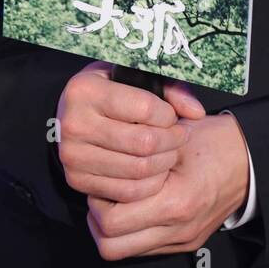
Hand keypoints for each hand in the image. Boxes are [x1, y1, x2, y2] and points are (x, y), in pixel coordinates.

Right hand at [56, 60, 205, 202]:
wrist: (72, 114)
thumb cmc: (109, 91)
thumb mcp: (133, 76)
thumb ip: (169, 88)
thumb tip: (197, 113)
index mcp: (85, 90)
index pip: (145, 108)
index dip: (168, 115)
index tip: (172, 116)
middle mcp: (74, 123)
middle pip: (143, 143)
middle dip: (172, 141)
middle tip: (180, 136)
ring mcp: (72, 154)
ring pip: (138, 170)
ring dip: (164, 163)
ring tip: (170, 152)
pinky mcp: (76, 179)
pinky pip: (126, 191)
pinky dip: (150, 184)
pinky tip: (157, 171)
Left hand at [86, 111, 249, 259]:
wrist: (251, 161)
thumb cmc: (218, 143)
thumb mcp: (177, 135)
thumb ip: (140, 149)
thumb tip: (106, 155)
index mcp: (176, 202)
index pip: (112, 220)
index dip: (97, 197)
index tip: (101, 178)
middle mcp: (178, 229)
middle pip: (111, 246)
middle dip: (97, 218)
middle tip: (102, 193)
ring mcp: (181, 240)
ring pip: (123, 252)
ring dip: (112, 229)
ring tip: (116, 201)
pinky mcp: (184, 243)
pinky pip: (143, 248)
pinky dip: (131, 231)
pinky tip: (136, 206)